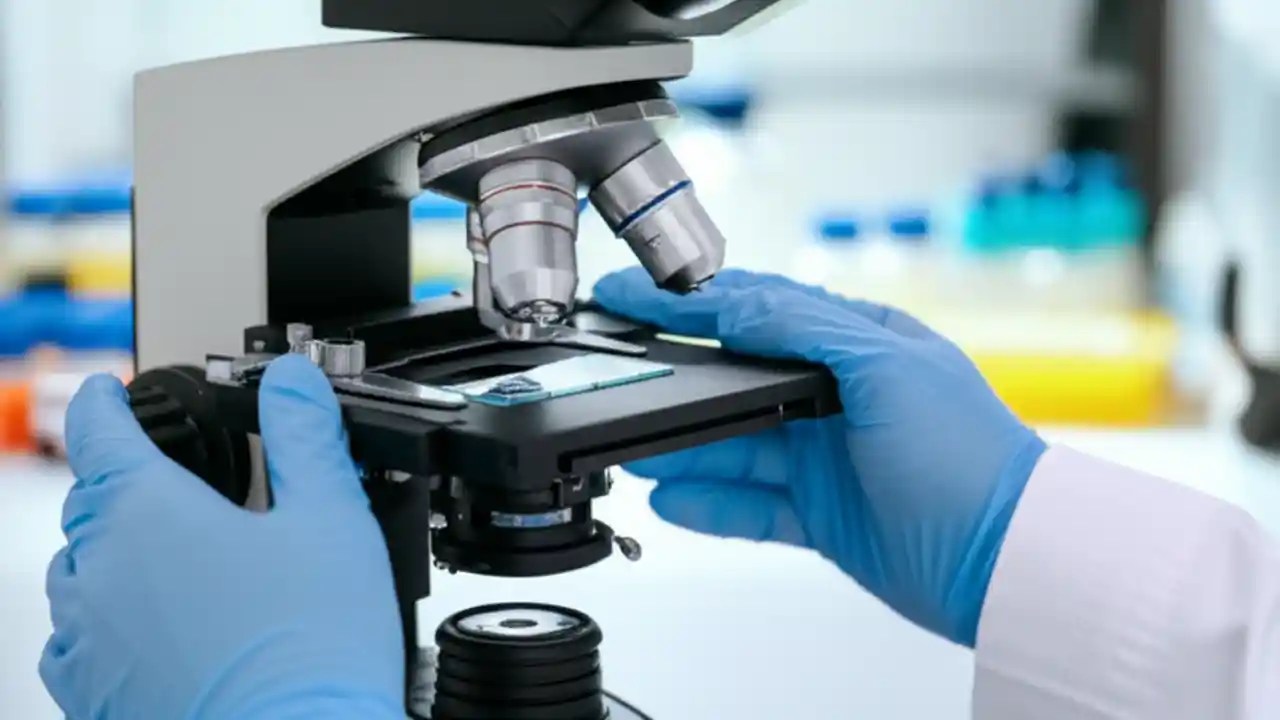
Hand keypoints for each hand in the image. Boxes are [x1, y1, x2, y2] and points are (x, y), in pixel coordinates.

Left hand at [40, 355, 403, 719]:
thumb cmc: (311, 648)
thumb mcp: (331, 518)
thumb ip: (306, 436)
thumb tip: (293, 380)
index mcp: (145, 511)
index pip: (97, 429)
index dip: (101, 400)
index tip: (105, 391)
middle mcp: (97, 570)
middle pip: (92, 502)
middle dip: (128, 485)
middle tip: (184, 492)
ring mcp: (86, 640)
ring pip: (81, 574)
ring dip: (117, 555)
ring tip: (183, 566)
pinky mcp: (91, 698)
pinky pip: (78, 642)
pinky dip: (110, 622)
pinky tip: (165, 632)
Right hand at [594, 268, 1045, 646]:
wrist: (1007, 561)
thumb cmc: (970, 455)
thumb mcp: (885, 366)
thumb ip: (805, 329)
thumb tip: (735, 303)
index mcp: (859, 342)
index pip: (758, 309)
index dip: (689, 303)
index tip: (632, 296)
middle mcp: (838, 395)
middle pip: (736, 378)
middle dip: (676, 378)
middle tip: (620, 371)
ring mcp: (827, 456)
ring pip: (736, 445)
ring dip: (684, 446)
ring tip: (633, 446)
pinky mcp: (822, 514)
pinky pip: (751, 506)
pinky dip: (711, 504)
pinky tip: (674, 500)